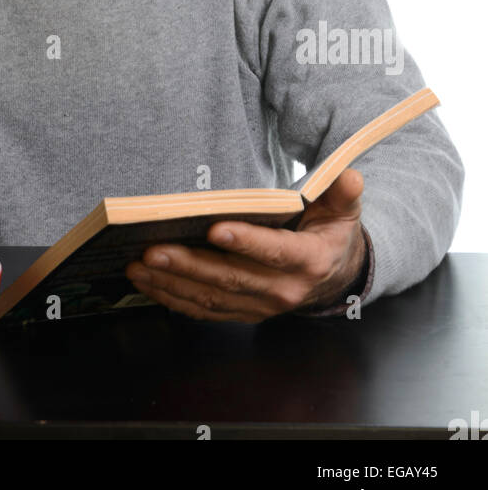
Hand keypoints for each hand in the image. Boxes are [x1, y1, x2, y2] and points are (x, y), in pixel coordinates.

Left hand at [124, 168, 366, 321]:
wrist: (335, 276)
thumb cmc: (330, 234)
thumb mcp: (343, 210)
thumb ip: (342, 193)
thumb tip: (350, 176)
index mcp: (308, 261)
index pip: (275, 252)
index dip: (246, 242)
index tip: (214, 228)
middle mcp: (283, 290)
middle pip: (232, 278)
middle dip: (190, 264)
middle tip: (153, 249)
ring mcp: (260, 306)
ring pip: (212, 298)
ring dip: (173, 283)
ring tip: (139, 265)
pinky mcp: (243, 313)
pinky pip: (204, 311)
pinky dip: (173, 299)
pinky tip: (146, 284)